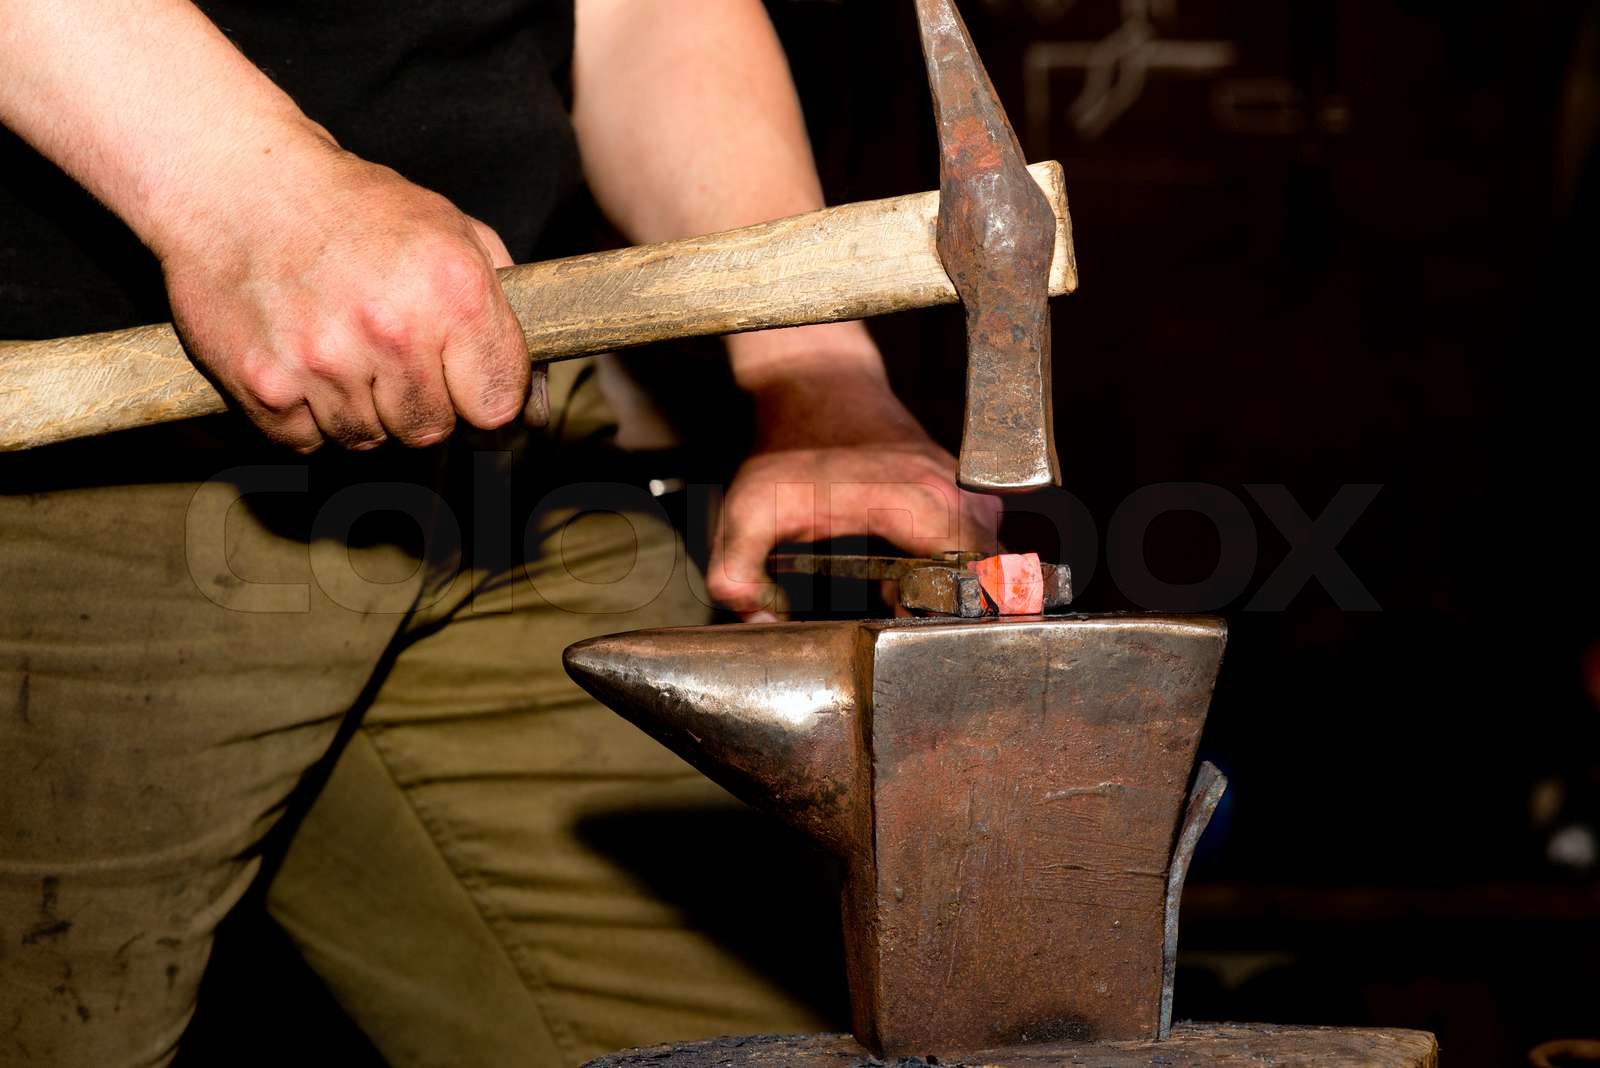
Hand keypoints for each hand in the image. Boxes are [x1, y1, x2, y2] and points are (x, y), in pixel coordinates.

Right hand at [158, 134, 530, 451]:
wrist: (232, 179)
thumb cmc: (353, 208)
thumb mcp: (452, 233)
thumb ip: (504, 318)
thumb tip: (531, 411)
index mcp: (452, 291)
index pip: (496, 407)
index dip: (482, 397)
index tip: (464, 380)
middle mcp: (392, 330)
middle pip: (432, 431)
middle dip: (420, 403)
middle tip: (390, 352)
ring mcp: (323, 362)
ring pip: (368, 440)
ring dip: (361, 409)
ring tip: (341, 346)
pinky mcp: (263, 386)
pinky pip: (308, 442)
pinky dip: (306, 414)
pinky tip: (300, 359)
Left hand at [706, 365, 1001, 619]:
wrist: (820, 385)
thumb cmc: (790, 447)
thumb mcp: (748, 510)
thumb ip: (738, 573)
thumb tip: (757, 623)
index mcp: (916, 503)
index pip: (974, 577)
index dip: (945, 614)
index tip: (907, 622)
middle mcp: (954, 493)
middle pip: (989, 577)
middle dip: (950, 607)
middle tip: (902, 612)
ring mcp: (965, 488)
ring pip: (987, 560)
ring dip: (953, 586)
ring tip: (905, 591)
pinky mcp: (964, 488)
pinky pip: (978, 541)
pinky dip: (952, 564)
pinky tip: (910, 570)